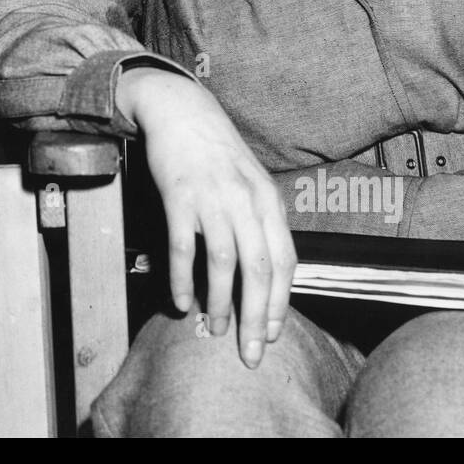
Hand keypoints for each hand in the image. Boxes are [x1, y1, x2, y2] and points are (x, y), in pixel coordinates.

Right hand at [116, 67, 295, 367]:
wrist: (182, 111)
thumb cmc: (217, 153)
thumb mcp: (251, 183)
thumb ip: (258, 222)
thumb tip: (261, 275)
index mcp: (268, 201)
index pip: (284, 261)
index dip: (279, 302)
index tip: (271, 334)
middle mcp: (245, 201)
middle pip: (259, 270)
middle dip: (255, 317)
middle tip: (249, 353)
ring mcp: (212, 198)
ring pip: (223, 263)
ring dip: (220, 303)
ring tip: (214, 330)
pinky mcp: (179, 197)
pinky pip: (183, 248)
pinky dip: (183, 279)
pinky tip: (181, 301)